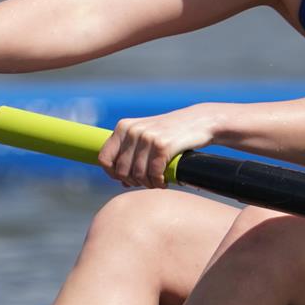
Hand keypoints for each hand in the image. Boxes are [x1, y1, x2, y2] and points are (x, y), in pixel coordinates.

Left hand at [98, 106, 223, 188]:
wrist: (199, 120)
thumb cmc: (171, 131)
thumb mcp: (145, 134)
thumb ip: (130, 151)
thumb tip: (119, 180)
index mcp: (124, 126)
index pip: (104, 158)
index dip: (112, 173)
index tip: (124, 179)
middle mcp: (133, 130)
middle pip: (121, 170)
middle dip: (133, 181)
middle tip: (146, 182)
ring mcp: (148, 137)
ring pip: (138, 175)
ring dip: (148, 184)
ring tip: (157, 182)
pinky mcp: (163, 146)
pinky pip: (154, 174)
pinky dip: (159, 183)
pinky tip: (164, 181)